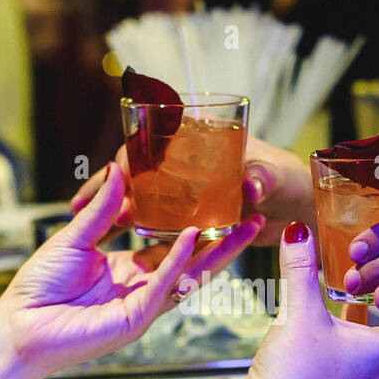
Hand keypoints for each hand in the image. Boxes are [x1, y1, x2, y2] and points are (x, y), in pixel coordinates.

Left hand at [1, 163, 263, 378]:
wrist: (16, 328)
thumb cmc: (38, 290)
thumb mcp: (74, 239)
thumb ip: (103, 211)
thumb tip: (119, 172)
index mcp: (129, 272)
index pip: (174, 247)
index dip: (199, 225)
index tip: (221, 203)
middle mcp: (142, 290)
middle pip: (195, 262)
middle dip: (228, 241)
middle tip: (256, 217)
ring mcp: (143, 307)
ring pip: (190, 276)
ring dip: (220, 251)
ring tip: (247, 226)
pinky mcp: (134, 319)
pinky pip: (163, 285)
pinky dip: (179, 260)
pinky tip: (195, 237)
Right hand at [70, 136, 314, 245]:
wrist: (300, 206)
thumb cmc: (290, 180)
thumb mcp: (277, 177)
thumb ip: (264, 179)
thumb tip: (252, 183)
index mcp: (200, 141)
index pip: (153, 145)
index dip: (128, 161)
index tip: (112, 180)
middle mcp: (186, 163)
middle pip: (136, 172)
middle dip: (106, 189)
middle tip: (78, 209)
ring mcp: (184, 190)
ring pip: (140, 197)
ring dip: (114, 209)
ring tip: (82, 223)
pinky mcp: (189, 215)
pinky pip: (156, 220)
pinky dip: (135, 227)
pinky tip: (115, 237)